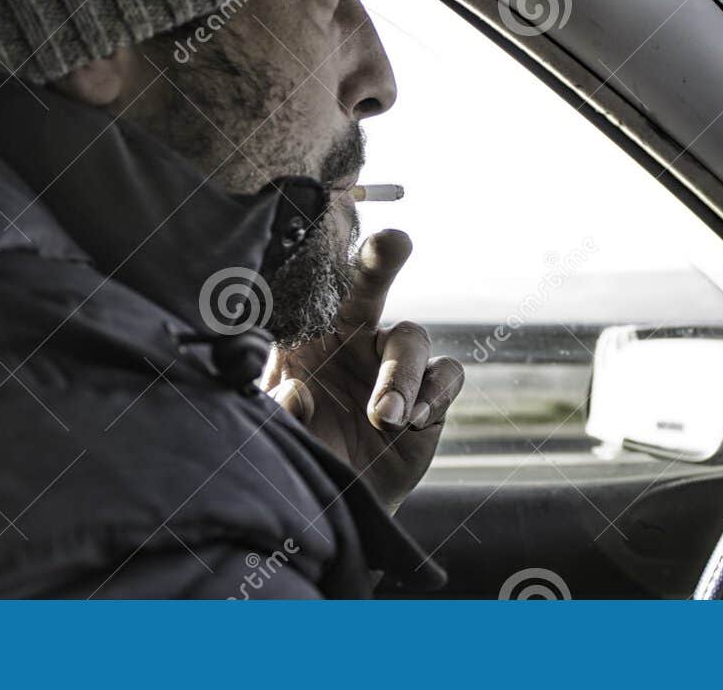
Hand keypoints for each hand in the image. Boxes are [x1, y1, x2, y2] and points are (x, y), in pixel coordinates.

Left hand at [261, 229, 463, 510]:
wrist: (339, 502)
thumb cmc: (302, 454)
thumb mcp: (277, 439)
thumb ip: (280, 416)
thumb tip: (296, 391)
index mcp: (309, 335)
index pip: (313, 287)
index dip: (322, 252)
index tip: (328, 220)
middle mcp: (354, 338)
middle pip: (370, 284)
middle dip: (383, 258)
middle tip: (395, 243)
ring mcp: (393, 363)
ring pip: (411, 338)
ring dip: (401, 376)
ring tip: (385, 419)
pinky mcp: (430, 393)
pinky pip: (446, 373)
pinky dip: (434, 393)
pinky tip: (413, 422)